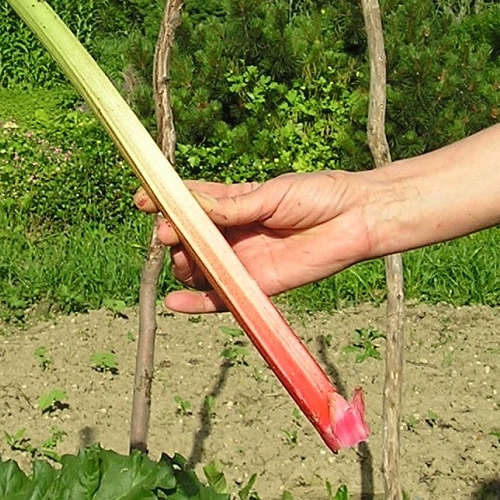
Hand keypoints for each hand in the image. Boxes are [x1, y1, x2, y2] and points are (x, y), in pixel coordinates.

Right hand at [134, 172, 377, 310]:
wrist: (356, 219)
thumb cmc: (316, 197)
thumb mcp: (270, 194)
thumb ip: (232, 206)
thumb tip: (194, 210)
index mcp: (233, 204)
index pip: (190, 204)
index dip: (165, 202)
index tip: (143, 200)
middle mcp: (232, 234)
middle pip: (187, 239)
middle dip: (173, 236)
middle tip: (169, 233)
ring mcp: (241, 261)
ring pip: (198, 269)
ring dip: (183, 265)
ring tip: (185, 257)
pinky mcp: (256, 286)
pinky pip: (220, 299)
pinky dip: (195, 304)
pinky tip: (174, 303)